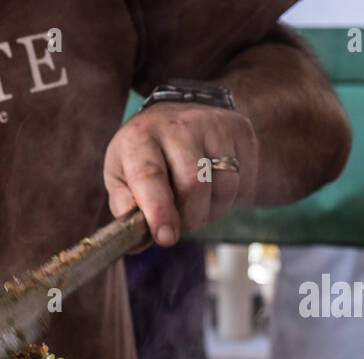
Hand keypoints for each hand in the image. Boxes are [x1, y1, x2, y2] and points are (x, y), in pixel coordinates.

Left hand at [103, 102, 258, 246]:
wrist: (174, 112)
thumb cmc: (143, 155)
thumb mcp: (120, 176)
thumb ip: (125, 208)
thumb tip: (138, 242)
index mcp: (139, 138)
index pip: (150, 176)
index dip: (159, 211)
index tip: (165, 237)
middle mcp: (177, 125)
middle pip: (194, 185)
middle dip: (190, 219)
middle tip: (181, 225)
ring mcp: (213, 124)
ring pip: (224, 187)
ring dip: (211, 212)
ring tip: (196, 207)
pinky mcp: (240, 130)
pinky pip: (244, 181)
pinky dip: (230, 199)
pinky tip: (214, 189)